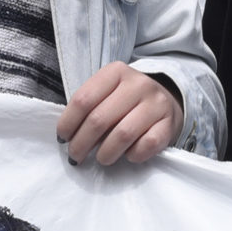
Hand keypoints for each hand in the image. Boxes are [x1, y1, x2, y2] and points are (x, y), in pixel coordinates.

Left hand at [54, 60, 180, 164]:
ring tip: (101, 159)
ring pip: (122, 135)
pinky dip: (132, 155)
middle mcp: (138, 83)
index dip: (68, 123)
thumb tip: (68, 137)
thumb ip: (88, 108)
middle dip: (81, 144)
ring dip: (105, 154)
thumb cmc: (125, 101)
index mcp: (116, 71)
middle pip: (99, 119)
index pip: (83, 99)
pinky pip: (146, 146)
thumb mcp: (106, 93)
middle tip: (75, 156)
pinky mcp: (169, 123)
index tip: (62, 139)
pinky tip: (127, 155)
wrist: (166, 101)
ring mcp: (156, 103)